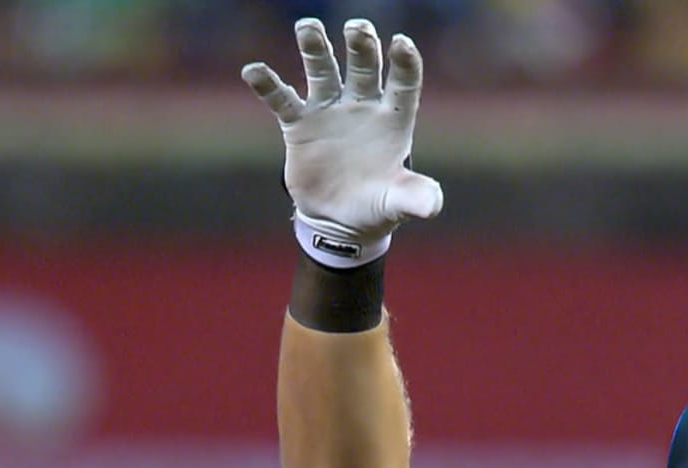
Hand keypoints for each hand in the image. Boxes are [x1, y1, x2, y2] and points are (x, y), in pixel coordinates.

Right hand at [242, 18, 442, 265]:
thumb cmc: (376, 207)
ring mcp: (329, 112)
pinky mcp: (300, 125)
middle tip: (357, 27)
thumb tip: (433, 206)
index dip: (404, 64)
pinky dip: (269, 86)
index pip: (403, 85)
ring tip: (308, 26)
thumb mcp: (398, 204)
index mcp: (393, 122)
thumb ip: (415, 197)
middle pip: (363, 68)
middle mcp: (362, 107)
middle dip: (362, 47)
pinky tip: (254, 70)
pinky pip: (282, 100)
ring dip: (316, 48)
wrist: (339, 221)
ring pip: (323, 71)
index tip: (401, 43)